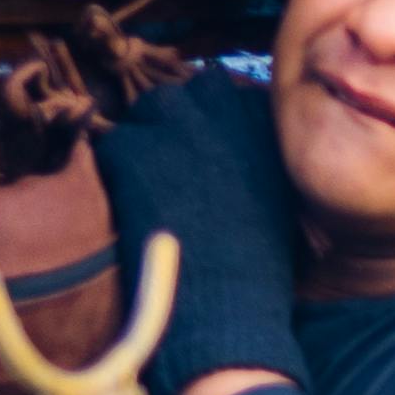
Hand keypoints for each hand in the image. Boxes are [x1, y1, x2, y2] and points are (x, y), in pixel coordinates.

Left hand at [88, 80, 308, 394]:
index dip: (212, 118)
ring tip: (147, 179)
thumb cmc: (264, 269)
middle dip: (177, 120)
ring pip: (147, 111)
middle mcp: (225, 111)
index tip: (205, 144)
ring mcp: (178, 125)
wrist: (228, 301)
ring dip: (146, 138)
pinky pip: (112, 143)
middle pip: (188, 92)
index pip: (230, 92)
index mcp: (267, 124)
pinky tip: (127, 200)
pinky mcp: (136, 149)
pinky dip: (116, 168)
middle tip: (171, 159)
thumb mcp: (282, 204)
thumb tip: (240, 164)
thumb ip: (261, 166)